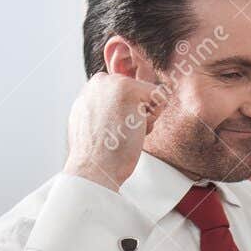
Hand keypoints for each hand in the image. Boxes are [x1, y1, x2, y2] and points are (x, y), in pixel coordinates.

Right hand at [64, 72, 167, 189]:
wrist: (95, 168)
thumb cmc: (97, 156)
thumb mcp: (93, 125)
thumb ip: (105, 110)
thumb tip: (120, 108)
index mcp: (90, 90)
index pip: (126, 94)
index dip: (127, 114)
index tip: (112, 130)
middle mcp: (100, 81)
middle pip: (139, 93)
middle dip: (136, 114)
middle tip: (119, 133)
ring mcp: (113, 82)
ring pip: (149, 95)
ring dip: (145, 117)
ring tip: (124, 132)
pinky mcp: (129, 89)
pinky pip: (160, 97)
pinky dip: (154, 117)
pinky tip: (135, 129)